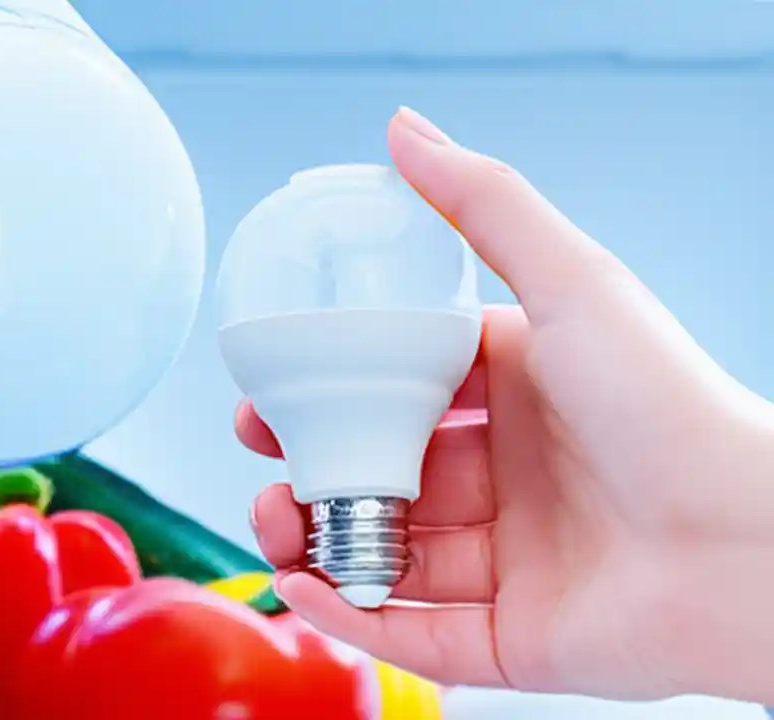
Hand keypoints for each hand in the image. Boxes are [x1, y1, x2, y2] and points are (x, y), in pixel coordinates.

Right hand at [240, 107, 773, 703]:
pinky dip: (350, 615)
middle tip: (266, 468)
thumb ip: (484, 208)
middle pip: (380, 474)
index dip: (332, 394)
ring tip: (277, 527)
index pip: (401, 393)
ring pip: (384, 552)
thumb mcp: (572, 284)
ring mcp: (508, 561)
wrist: (753, 546)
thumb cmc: (675, 408)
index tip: (273, 394)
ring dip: (316, 542)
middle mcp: (509, 478)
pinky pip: (413, 630)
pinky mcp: (512, 639)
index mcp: (518, 397)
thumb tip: (404, 130)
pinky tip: (305, 588)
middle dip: (311, 472)